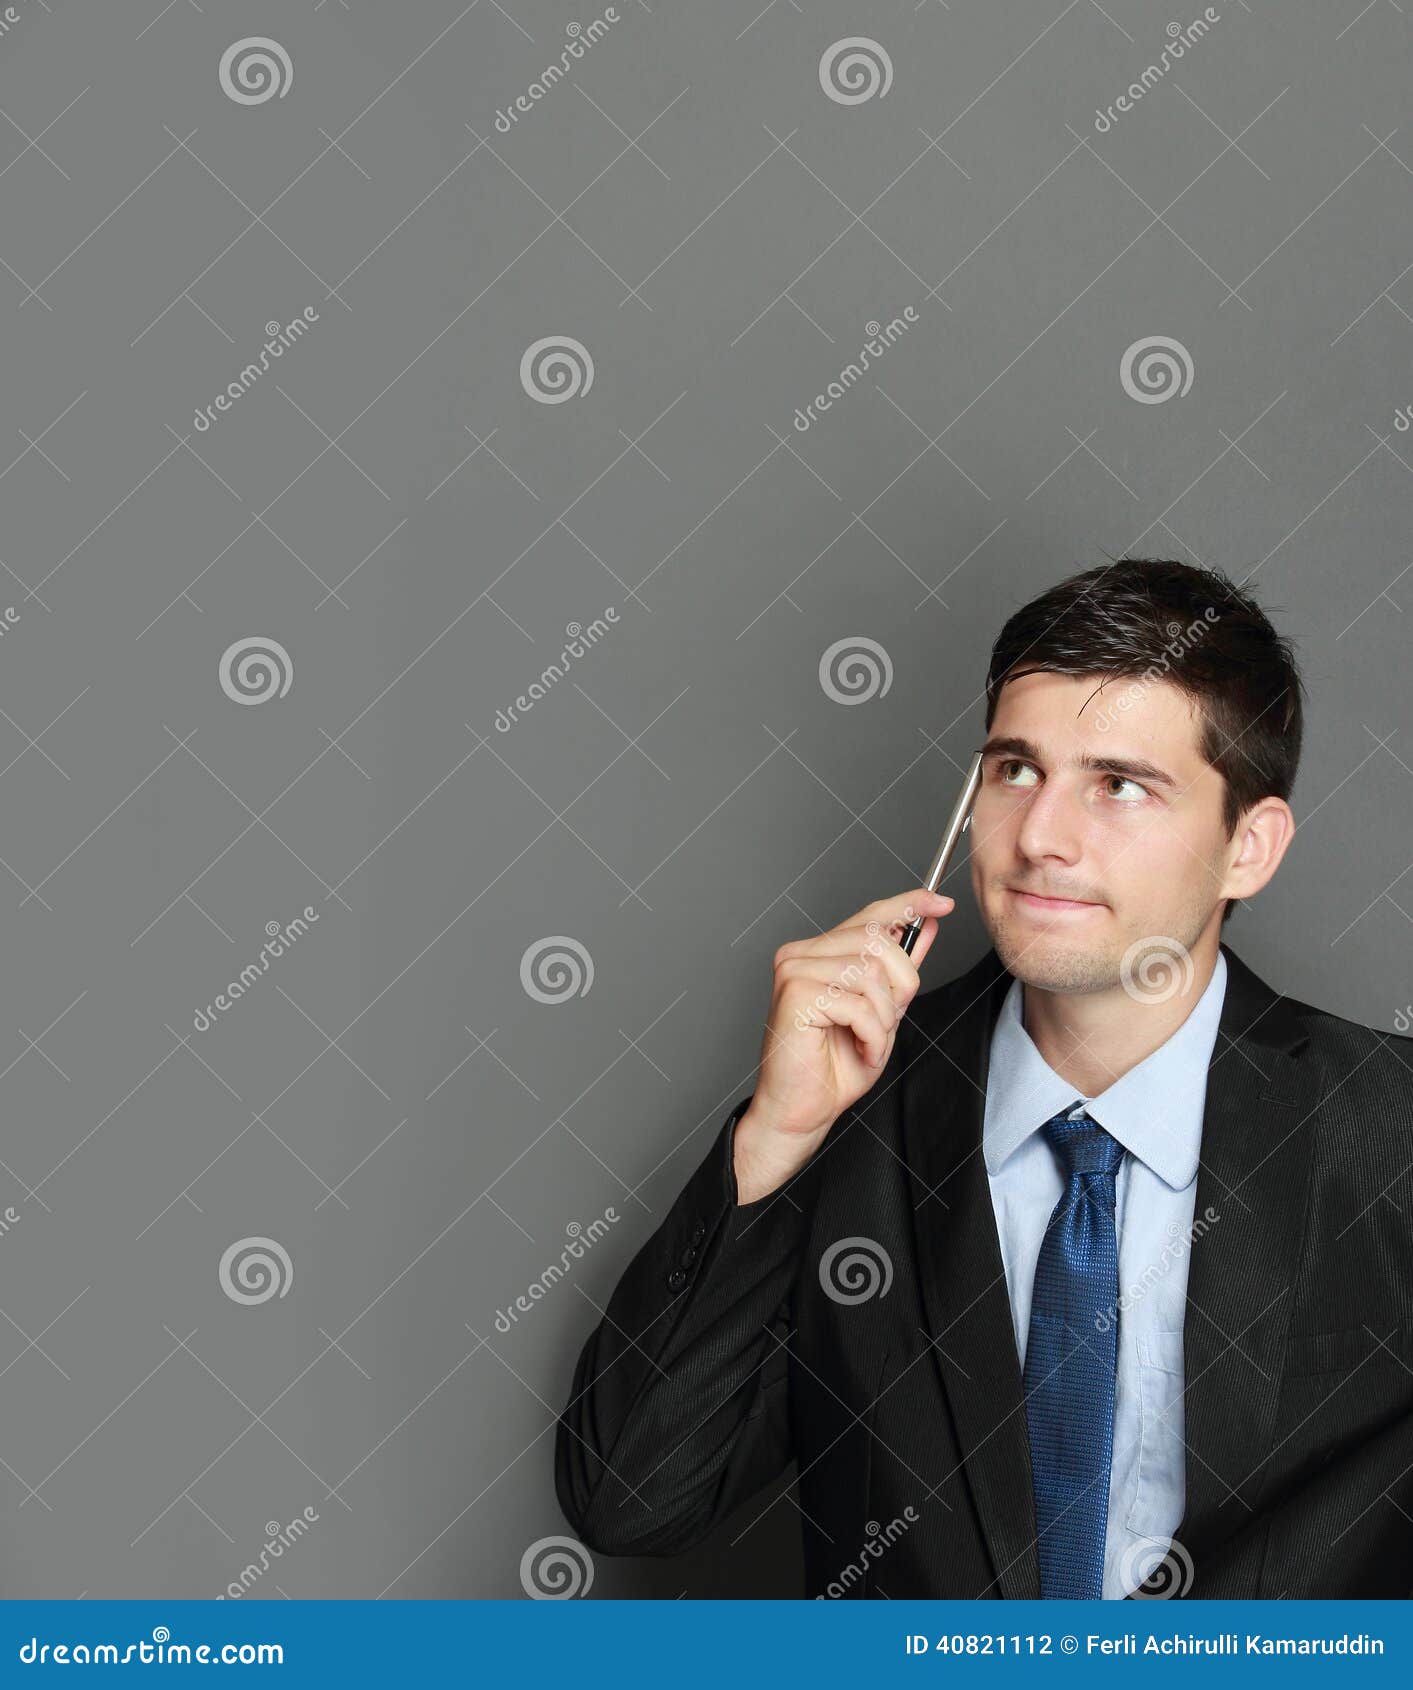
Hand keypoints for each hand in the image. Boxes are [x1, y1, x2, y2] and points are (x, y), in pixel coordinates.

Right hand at [733, 887, 954, 1201]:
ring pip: (871, 972)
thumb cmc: (834, 1067)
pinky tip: (860, 1049)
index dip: (909, 904)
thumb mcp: (883, 1012)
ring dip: (883, 1018)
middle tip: (886, 1024)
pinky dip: (871, 1034)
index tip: (941, 903)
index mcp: (818, 953)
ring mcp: (794, 970)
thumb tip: (925, 927)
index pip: (869, 916)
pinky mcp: (795, 994)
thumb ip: (898, 970)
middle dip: (899, 987)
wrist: (802, 1111)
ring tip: (868, 1041)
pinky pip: (858, 1003)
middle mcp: (801, 954)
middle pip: (877, 940)